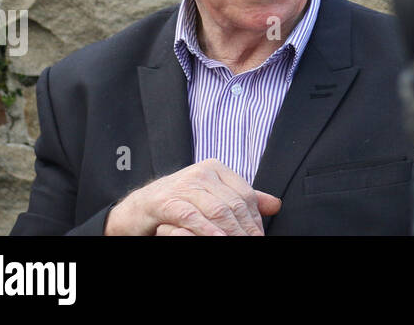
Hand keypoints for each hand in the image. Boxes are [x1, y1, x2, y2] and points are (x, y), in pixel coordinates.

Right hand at [104, 158, 281, 235]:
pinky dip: (207, 231)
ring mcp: (183, 185)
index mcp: (216, 169)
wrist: (137, 209)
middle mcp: (201, 173)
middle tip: (252, 242)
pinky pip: (192, 217)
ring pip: (217, 210)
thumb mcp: (212, 198)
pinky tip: (217, 240)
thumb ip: (241, 200)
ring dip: (231, 232)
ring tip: (239, 243)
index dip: (255, 218)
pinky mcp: (166, 201)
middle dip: (245, 228)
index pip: (245, 194)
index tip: (259, 236)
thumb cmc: (178, 204)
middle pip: (233, 204)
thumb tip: (275, 205)